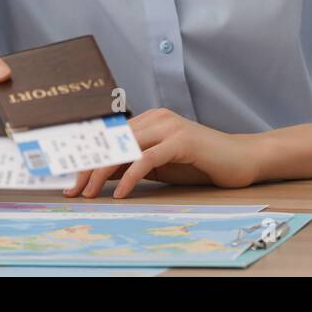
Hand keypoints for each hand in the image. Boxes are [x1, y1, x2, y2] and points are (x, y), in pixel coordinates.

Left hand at [64, 108, 260, 198]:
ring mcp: (169, 126)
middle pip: (113, 142)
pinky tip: (121, 194)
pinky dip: (130, 177)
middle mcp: (156, 118)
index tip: (71, 180)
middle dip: (89, 166)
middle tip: (74, 190)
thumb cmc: (199, 163)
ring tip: (90, 193)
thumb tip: (100, 176)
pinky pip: (147, 159)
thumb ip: (133, 165)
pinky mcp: (182, 140)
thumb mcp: (159, 165)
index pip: (111, 137)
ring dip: (103, 172)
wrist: (240, 159)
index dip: (88, 158)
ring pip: (125, 149)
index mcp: (149, 120)